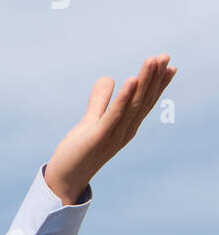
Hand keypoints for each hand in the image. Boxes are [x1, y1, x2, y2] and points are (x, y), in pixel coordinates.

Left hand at [44, 54, 176, 204]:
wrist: (64, 178)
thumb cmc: (78, 151)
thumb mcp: (91, 121)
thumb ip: (100, 101)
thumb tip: (108, 78)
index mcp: (126, 126)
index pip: (146, 102)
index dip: (158, 84)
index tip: (169, 65)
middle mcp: (126, 130)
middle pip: (144, 100)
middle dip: (155, 78)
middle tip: (165, 56)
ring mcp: (115, 134)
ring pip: (134, 104)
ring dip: (144, 81)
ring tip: (152, 61)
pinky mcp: (99, 136)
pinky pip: (115, 114)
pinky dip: (124, 97)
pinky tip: (130, 80)